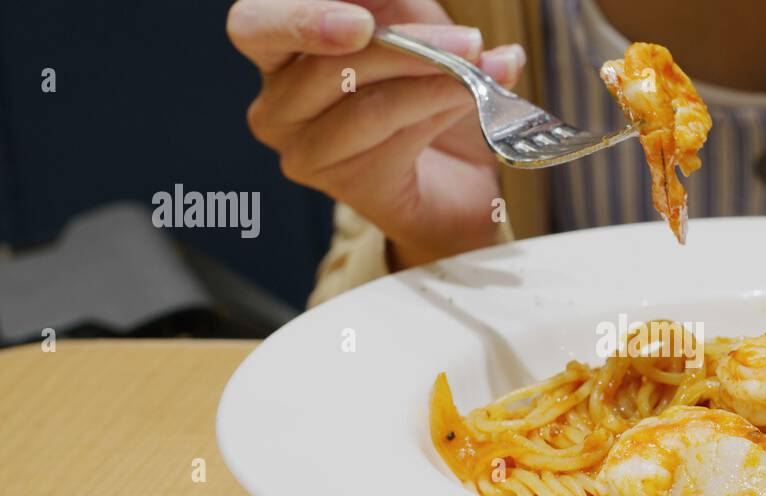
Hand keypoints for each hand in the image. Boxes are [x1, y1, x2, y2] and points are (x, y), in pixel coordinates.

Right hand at [227, 0, 525, 267]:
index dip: (299, 17)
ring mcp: (305, 150)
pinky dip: (443, 107)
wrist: (460, 168)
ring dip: (438, 77)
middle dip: (396, 47)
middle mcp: (277, 104)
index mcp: (275, 52)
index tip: (360, 18)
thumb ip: (385, 1)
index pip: (256, 25)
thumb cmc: (421, 83)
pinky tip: (478, 96)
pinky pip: (396, 136)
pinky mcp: (347, 185)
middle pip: (323, 65)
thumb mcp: (404, 20)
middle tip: (460, 41)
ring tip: (488, 64)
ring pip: (368, 103)